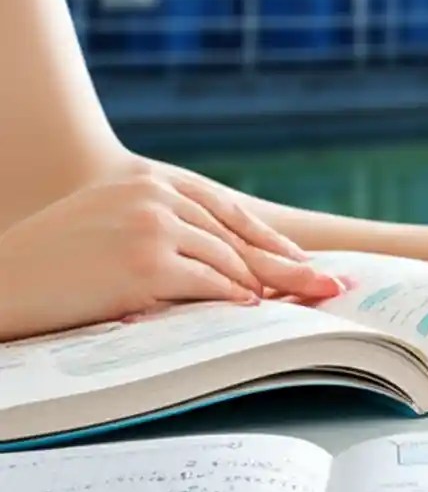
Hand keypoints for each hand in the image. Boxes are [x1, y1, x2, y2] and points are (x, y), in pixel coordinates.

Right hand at [0, 176, 342, 340]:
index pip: (229, 212)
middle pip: (241, 238)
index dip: (272, 241)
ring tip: (298, 306)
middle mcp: (155, 196)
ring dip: (264, 289)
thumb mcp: (111, 222)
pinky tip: (254, 310)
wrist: (1, 281)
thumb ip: (164, 226)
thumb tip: (226, 260)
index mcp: (151, 181)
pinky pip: (209, 285)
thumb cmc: (54, 260)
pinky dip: (235, 300)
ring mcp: (151, 227)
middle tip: (331, 286)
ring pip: (229, 262)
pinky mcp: (145, 264)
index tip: (307, 261)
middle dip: (289, 267)